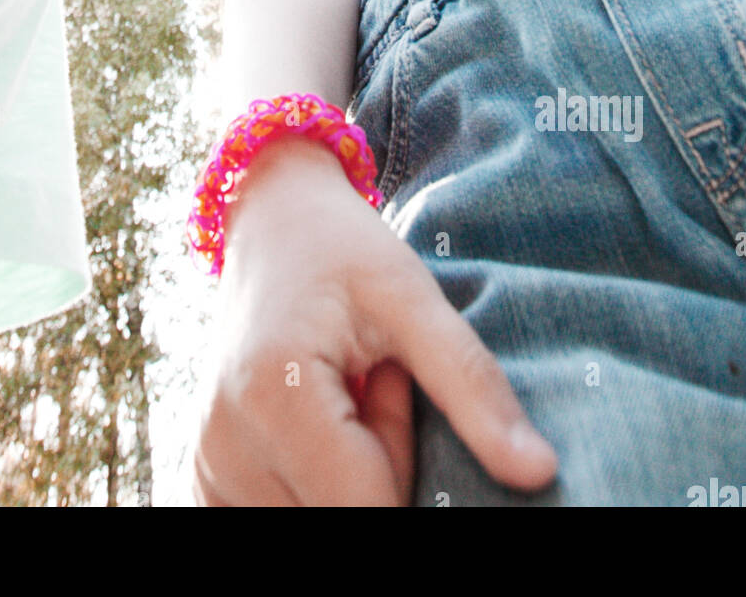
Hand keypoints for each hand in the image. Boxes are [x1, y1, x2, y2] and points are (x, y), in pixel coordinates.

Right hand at [190, 137, 557, 505]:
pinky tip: (310, 421)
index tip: (391, 381)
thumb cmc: (344, 250)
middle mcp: (221, 446)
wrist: (272, 222)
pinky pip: (288, 516)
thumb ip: (472, 385)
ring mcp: (207, 470)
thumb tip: (539, 473)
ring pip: (318, 522)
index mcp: (272, 395)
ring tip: (340, 393)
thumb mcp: (414, 299)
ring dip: (346, 478)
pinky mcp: (205, 480)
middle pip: (347, 518)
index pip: (372, 507)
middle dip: (378, 469)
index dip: (402, 454)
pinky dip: (314, 484)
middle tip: (369, 381)